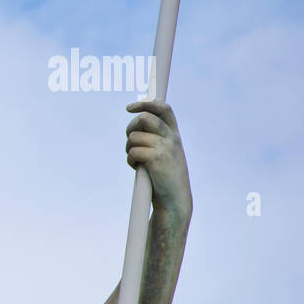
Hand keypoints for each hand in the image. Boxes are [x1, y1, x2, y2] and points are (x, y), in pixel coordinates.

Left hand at [126, 100, 191, 219]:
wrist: (174, 199)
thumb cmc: (165, 178)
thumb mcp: (166, 154)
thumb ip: (156, 138)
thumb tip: (135, 126)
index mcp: (175, 135)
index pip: (163, 109)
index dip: (145, 104)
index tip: (129, 108)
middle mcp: (172, 138)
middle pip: (144, 119)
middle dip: (131, 128)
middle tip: (129, 140)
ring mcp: (165, 147)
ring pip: (134, 137)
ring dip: (129, 148)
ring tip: (135, 159)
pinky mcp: (156, 158)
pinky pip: (133, 151)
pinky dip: (130, 159)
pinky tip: (137, 167)